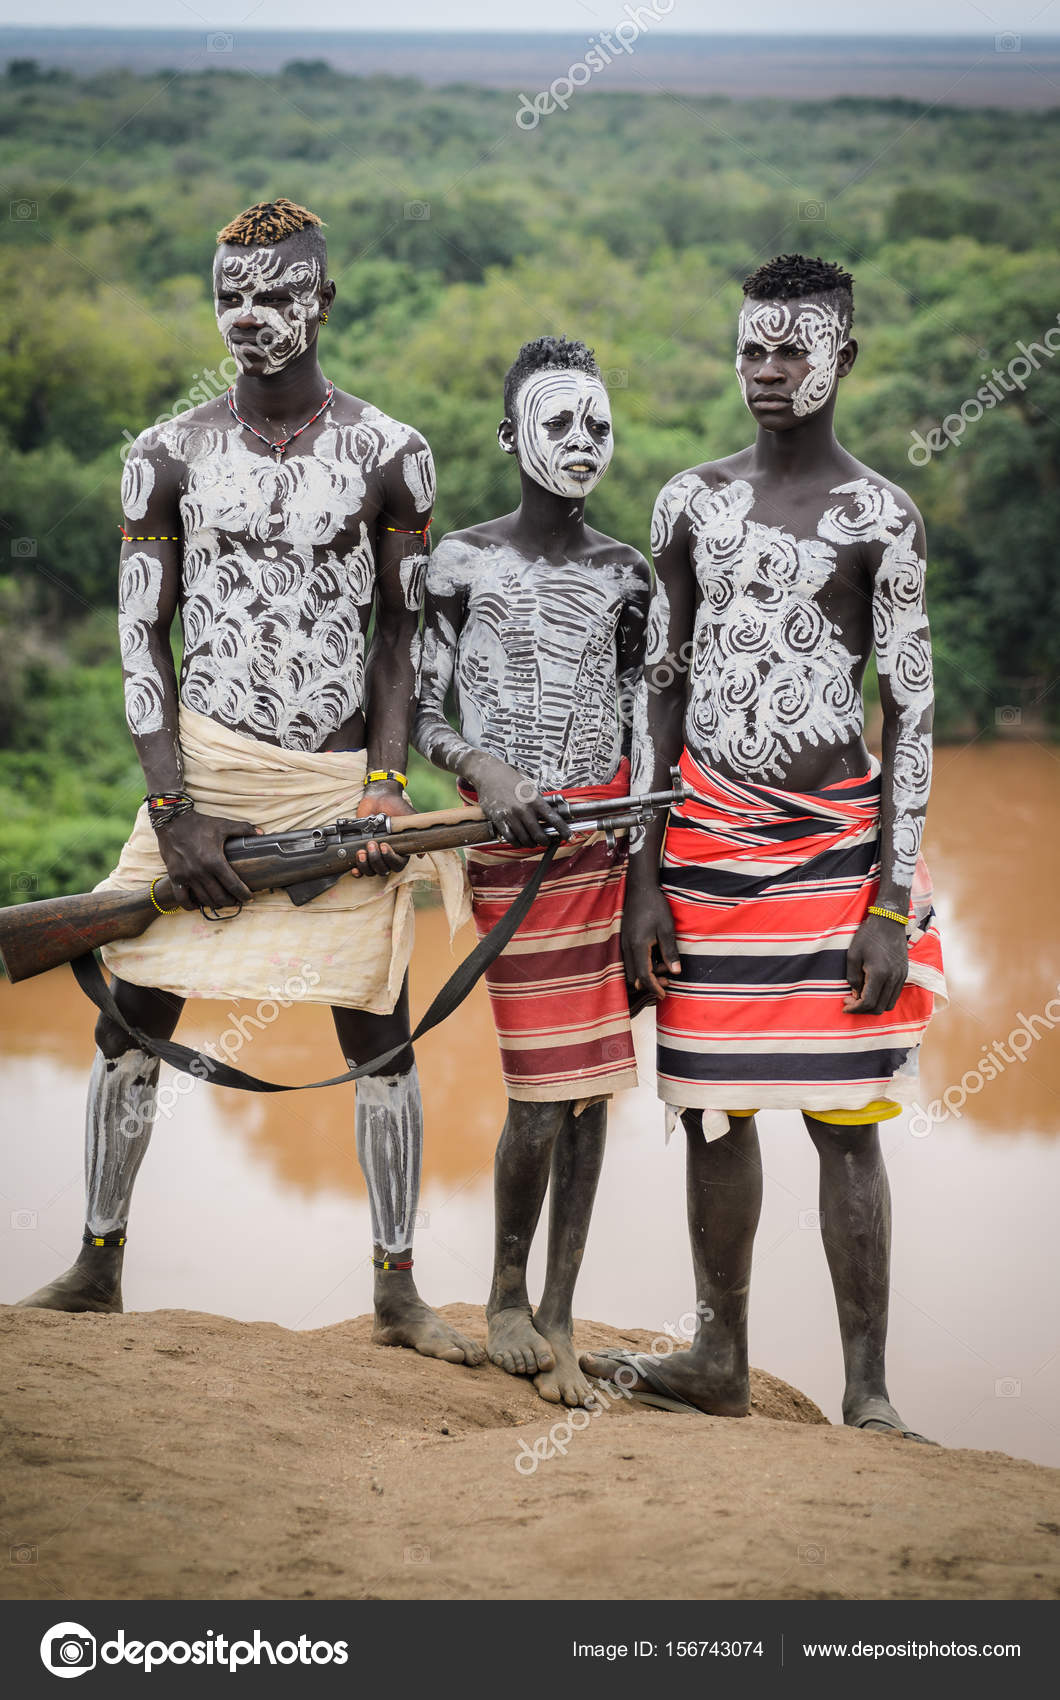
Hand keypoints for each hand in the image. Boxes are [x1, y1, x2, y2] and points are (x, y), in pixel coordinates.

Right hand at [154, 811, 261, 911]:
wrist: (172, 820)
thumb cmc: (200, 824)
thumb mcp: (223, 825)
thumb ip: (244, 829)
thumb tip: (261, 834)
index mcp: (214, 860)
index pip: (233, 884)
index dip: (243, 894)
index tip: (249, 898)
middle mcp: (200, 871)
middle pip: (219, 896)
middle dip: (231, 901)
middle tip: (237, 901)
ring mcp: (186, 876)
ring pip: (203, 899)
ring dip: (215, 904)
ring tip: (222, 902)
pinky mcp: (174, 876)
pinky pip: (182, 899)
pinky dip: (190, 906)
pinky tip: (198, 905)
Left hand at [352, 783, 410, 877]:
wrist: (380, 797)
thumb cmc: (397, 807)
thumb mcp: (410, 819)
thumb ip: (415, 835)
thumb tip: (421, 856)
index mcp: (400, 850)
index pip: (397, 865)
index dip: (391, 859)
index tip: (385, 846)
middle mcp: (387, 855)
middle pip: (383, 870)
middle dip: (376, 859)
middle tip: (372, 844)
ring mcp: (373, 854)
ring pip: (371, 871)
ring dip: (365, 865)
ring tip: (362, 852)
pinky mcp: (360, 851)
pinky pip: (359, 869)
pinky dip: (357, 871)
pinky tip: (354, 869)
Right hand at [469, 756, 569, 847]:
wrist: (489, 774)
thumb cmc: (509, 779)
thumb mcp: (529, 788)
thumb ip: (538, 803)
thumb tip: (549, 817)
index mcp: (534, 799)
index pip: (553, 818)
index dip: (563, 830)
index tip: (569, 836)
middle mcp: (524, 809)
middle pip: (538, 834)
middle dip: (544, 841)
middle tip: (545, 841)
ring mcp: (511, 815)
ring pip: (524, 838)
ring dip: (530, 843)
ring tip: (532, 842)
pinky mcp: (498, 819)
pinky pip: (510, 837)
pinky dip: (516, 842)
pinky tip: (518, 841)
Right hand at [622, 881, 680, 1002]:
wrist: (640, 889)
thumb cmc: (655, 907)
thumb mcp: (667, 928)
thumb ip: (670, 951)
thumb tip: (676, 972)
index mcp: (638, 946)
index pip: (644, 976)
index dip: (654, 988)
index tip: (664, 995)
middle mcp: (627, 948)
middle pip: (634, 978)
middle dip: (650, 983)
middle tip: (668, 980)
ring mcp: (623, 944)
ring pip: (630, 970)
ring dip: (645, 975)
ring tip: (663, 967)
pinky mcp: (624, 941)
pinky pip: (629, 961)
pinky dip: (640, 966)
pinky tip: (654, 959)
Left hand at [844, 913, 908, 1013]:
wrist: (889, 921)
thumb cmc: (868, 936)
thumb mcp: (853, 955)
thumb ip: (853, 978)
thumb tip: (855, 994)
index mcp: (879, 974)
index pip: (868, 1003)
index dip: (855, 1009)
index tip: (845, 1007)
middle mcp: (893, 978)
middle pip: (879, 1008)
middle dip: (863, 1009)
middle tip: (850, 1001)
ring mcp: (901, 977)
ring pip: (889, 1004)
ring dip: (874, 1005)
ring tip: (860, 997)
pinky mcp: (904, 974)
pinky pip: (894, 995)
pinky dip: (882, 998)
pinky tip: (871, 990)